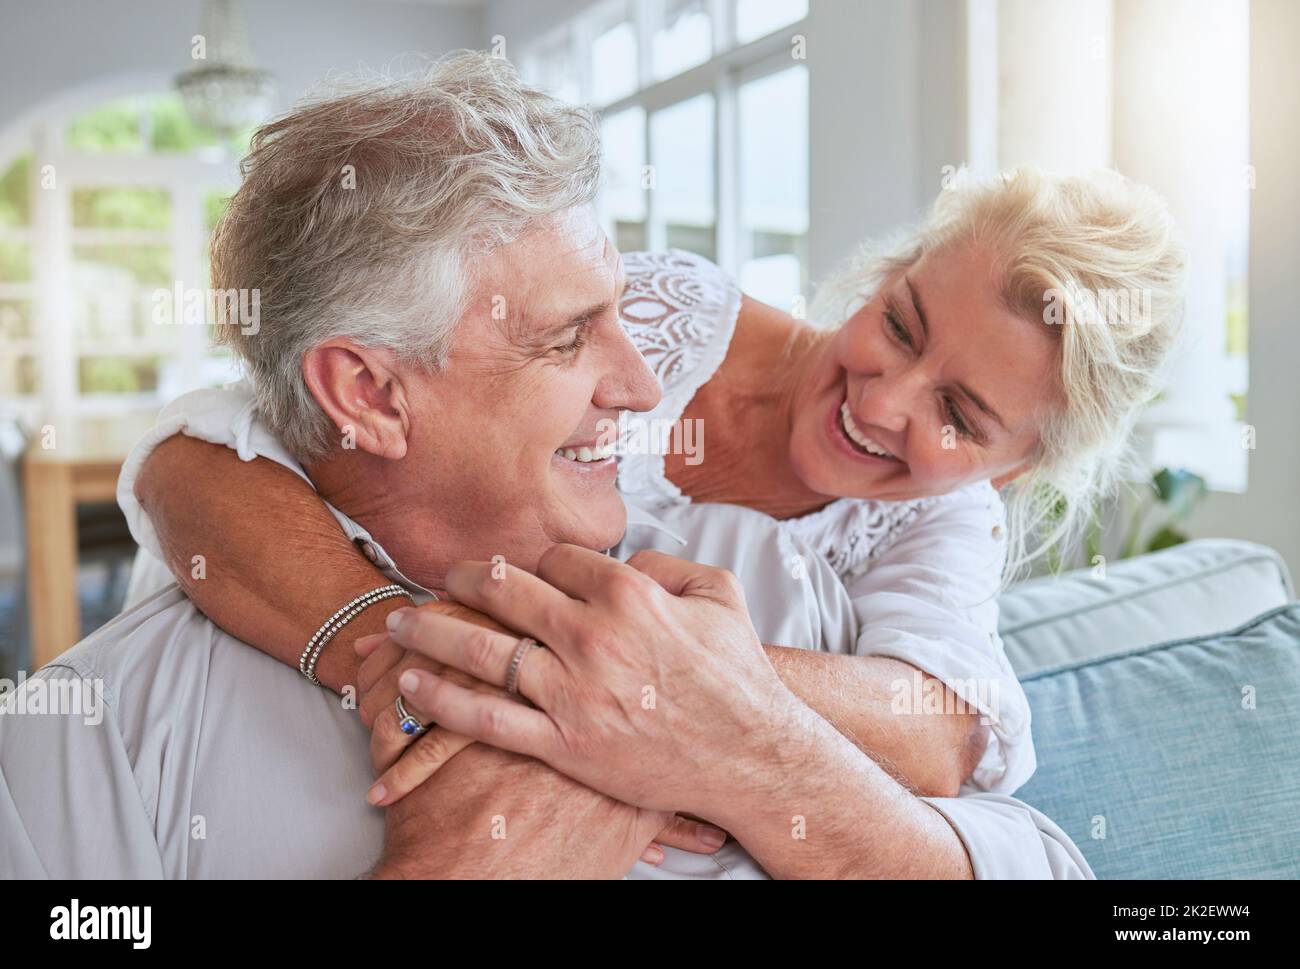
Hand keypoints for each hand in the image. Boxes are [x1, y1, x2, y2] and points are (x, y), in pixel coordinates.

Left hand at [381, 545, 800, 821]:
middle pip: (503, 591)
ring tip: (399, 624)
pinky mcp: (563, 743)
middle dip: (462, 578)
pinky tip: (414, 683)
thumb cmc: (737, 678)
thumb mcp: (720, 594)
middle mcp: (591, 636)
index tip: (521, 570)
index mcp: (628, 594)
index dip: (534, 561)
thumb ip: (668, 563)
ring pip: (482, 649)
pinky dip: (443, 699)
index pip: (555, 559)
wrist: (750, 757)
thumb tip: (626, 561)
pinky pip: (487, 717)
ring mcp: (572, 692)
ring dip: (431, 630)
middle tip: (440, 577)